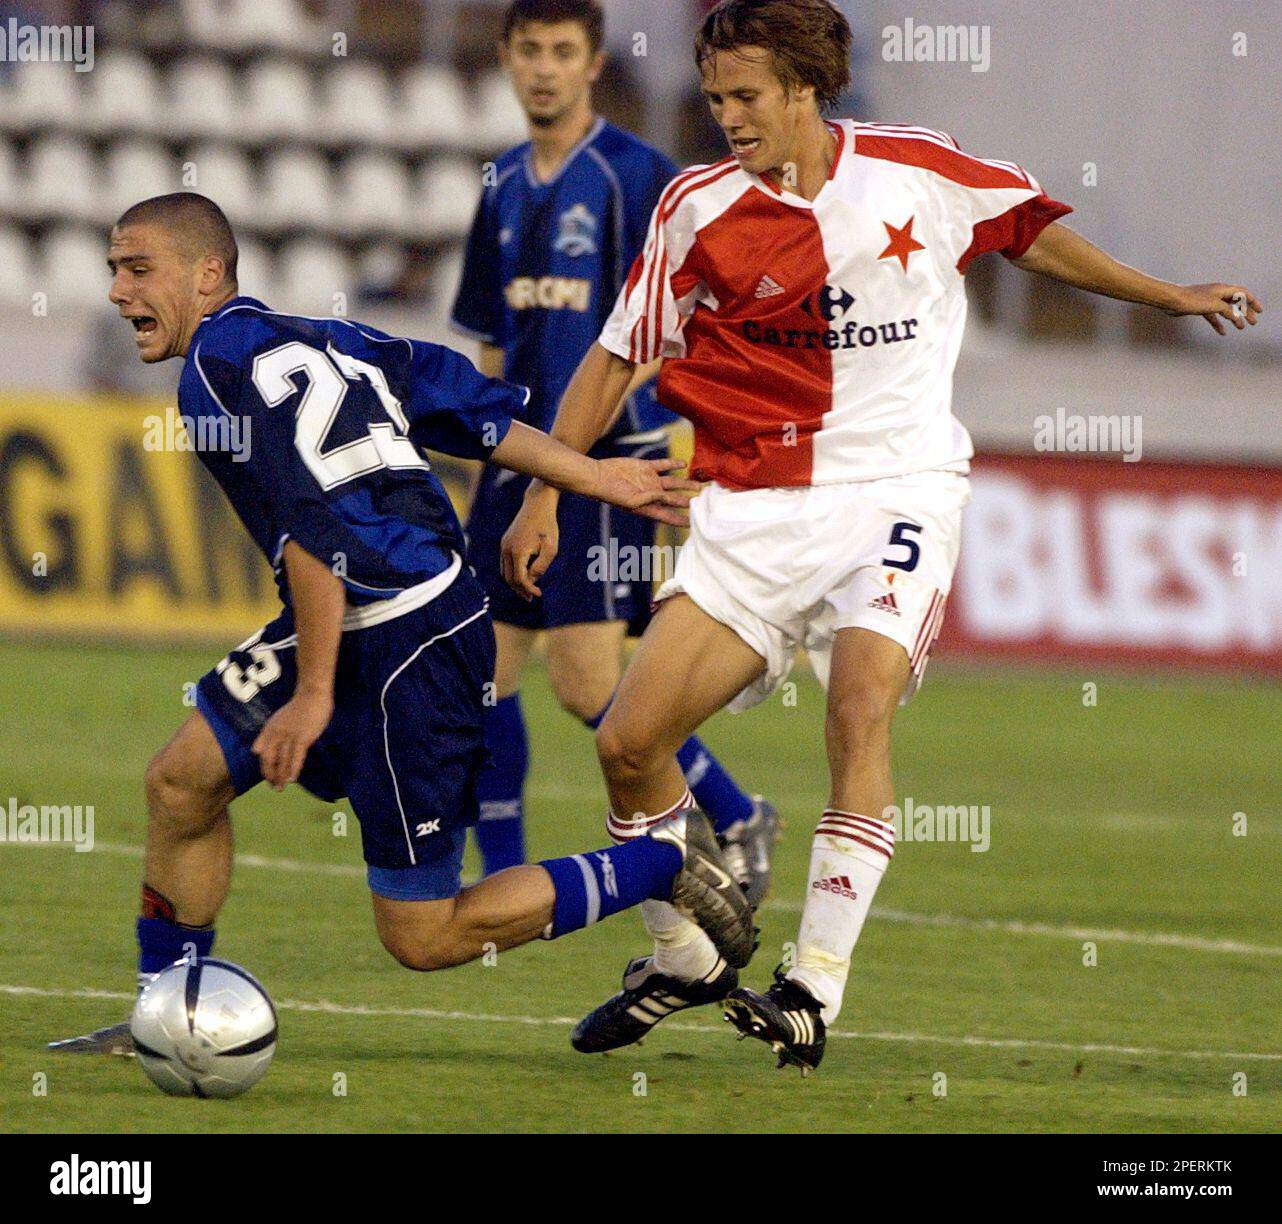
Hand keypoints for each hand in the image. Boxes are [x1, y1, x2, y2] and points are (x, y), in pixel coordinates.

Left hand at [252, 687, 332, 790]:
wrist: (312, 695)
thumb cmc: (299, 708)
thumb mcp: (279, 720)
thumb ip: (270, 734)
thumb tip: (258, 750)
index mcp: (269, 729)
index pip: (261, 752)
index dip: (264, 766)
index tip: (268, 778)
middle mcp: (276, 734)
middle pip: (269, 758)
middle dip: (270, 775)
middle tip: (274, 787)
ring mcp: (289, 736)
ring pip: (282, 760)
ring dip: (280, 776)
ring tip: (281, 788)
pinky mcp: (302, 738)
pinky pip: (296, 757)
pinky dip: (293, 769)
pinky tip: (292, 779)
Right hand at [501, 486, 559, 600]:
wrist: (537, 504)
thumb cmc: (547, 525)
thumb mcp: (551, 548)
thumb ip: (541, 566)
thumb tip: (532, 580)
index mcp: (517, 552)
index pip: (519, 579)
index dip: (529, 589)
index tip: (539, 594)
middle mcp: (506, 550)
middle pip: (509, 578)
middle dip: (520, 590)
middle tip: (531, 598)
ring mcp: (504, 545)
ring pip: (504, 572)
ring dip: (514, 583)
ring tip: (526, 591)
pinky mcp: (505, 542)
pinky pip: (505, 563)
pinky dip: (512, 573)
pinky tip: (523, 576)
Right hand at [589, 457, 699, 524]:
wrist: (599, 476)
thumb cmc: (611, 493)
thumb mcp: (631, 500)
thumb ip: (650, 498)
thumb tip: (665, 497)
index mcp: (647, 507)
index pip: (668, 515)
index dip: (680, 520)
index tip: (694, 524)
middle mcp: (651, 494)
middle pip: (674, 499)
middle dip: (687, 501)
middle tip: (702, 502)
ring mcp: (649, 480)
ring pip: (672, 483)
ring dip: (685, 483)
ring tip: (699, 485)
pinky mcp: (645, 467)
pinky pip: (663, 465)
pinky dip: (673, 464)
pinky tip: (684, 463)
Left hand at [1161, 283, 1262, 333]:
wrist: (1172, 300)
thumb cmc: (1192, 300)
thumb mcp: (1214, 305)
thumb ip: (1227, 311)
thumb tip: (1236, 317)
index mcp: (1223, 289)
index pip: (1243, 293)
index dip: (1253, 302)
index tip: (1259, 311)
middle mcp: (1217, 293)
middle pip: (1236, 302)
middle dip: (1246, 312)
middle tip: (1253, 322)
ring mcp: (1209, 300)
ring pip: (1225, 310)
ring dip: (1234, 318)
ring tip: (1241, 327)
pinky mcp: (1200, 308)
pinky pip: (1213, 316)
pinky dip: (1218, 324)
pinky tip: (1222, 332)